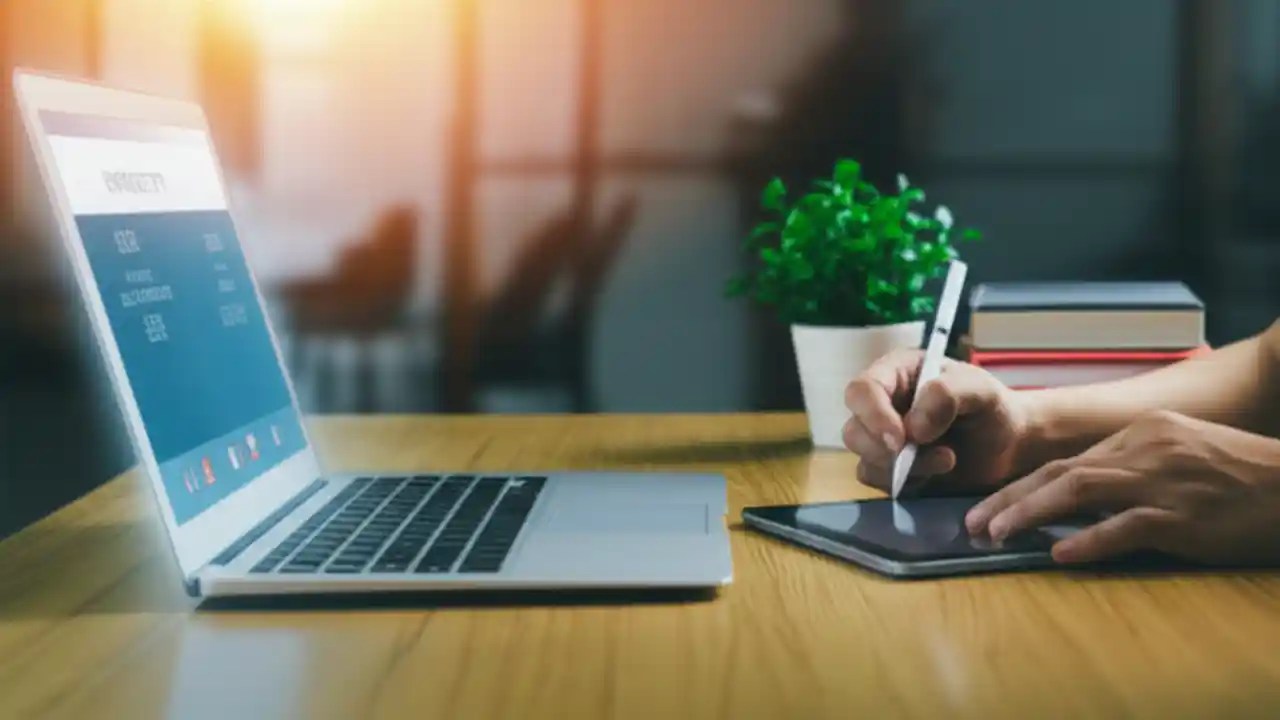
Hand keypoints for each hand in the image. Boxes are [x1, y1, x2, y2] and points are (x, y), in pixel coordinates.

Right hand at [843, 349, 1031, 494]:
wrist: (1007, 446)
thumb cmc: (991, 408)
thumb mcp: (980, 391)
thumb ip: (947, 395)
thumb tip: (913, 428)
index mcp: (895, 373)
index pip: (861, 390)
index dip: (873, 415)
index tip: (901, 440)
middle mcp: (881, 405)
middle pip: (854, 430)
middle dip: (889, 450)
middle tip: (940, 455)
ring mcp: (882, 440)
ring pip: (864, 460)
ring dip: (905, 469)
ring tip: (948, 460)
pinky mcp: (889, 470)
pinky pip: (878, 482)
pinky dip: (906, 483)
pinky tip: (936, 474)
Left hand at [965, 411, 1279, 565]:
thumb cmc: (1240, 475)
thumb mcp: (1180, 453)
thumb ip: (1132, 466)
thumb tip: (1082, 492)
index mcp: (1140, 433)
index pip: (1067, 460)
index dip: (1022, 485)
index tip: (987, 507)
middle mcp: (1143, 450)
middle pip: (1060, 472)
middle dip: (1010, 498)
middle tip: (972, 524)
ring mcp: (1162, 482)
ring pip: (1079, 491)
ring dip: (1030, 513)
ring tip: (996, 534)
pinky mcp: (1183, 516)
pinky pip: (1125, 528)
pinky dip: (1089, 541)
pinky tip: (1059, 555)